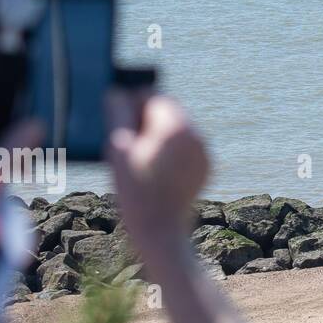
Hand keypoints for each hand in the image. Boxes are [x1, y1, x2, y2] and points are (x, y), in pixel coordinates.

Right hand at [105, 91, 209, 244]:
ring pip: (176, 129)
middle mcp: (196, 135)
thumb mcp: (118, 149)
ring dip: (157, 134)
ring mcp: (204, 152)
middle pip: (167, 111)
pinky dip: (170, 150)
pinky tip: (153, 167)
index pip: (152, 96)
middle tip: (125, 138)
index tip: (117, 119)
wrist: (160, 231)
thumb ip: (118, 114)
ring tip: (137, 155)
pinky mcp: (205, 167)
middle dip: (145, 119)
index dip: (131, 104)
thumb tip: (117, 91)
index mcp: (176, 127)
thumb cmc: (134, 191)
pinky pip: (185, 147)